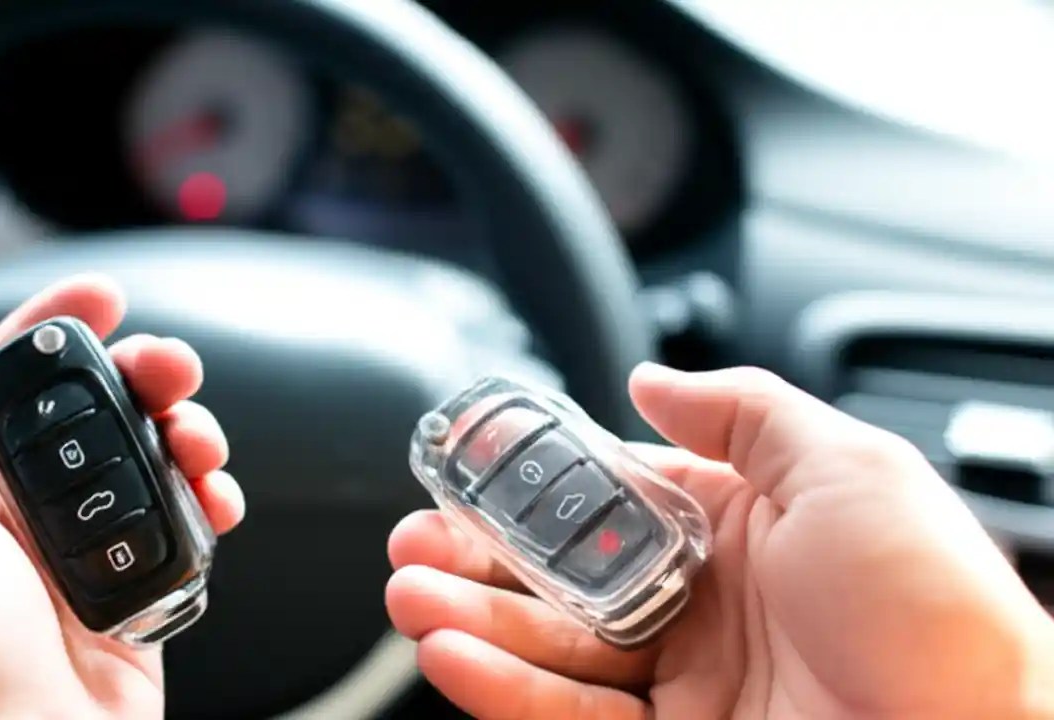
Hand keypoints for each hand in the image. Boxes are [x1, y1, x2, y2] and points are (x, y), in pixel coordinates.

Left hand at [0, 276, 243, 718]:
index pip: (5, 382)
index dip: (53, 327)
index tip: (102, 297)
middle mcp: (15, 517)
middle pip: (92, 411)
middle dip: (140, 373)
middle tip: (175, 367)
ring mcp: (81, 553)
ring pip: (147, 459)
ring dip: (185, 433)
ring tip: (202, 443)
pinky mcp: (137, 588)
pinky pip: (183, 523)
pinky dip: (208, 501)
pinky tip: (214, 501)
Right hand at [387, 364, 1053, 718]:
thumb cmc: (935, 607)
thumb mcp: (848, 466)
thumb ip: (741, 412)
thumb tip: (650, 377)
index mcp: (740, 528)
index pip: (608, 493)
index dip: (533, 480)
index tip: (467, 463)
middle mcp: (704, 605)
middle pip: (564, 576)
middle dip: (481, 556)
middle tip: (416, 540)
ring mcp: (685, 683)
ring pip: (552, 649)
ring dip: (471, 621)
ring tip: (410, 594)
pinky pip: (568, 719)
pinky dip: (501, 687)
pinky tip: (451, 654)